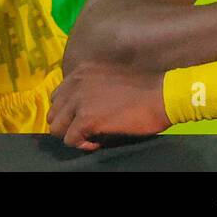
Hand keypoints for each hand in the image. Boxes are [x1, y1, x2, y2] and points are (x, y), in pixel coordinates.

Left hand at [47, 62, 169, 150]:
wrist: (162, 95)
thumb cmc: (144, 88)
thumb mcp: (109, 79)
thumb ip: (91, 87)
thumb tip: (83, 107)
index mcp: (80, 72)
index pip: (58, 96)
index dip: (69, 111)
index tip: (86, 118)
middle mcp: (75, 83)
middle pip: (54, 112)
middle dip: (67, 124)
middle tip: (87, 131)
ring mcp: (79, 101)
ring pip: (56, 127)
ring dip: (72, 135)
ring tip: (91, 136)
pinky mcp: (86, 119)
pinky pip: (70, 140)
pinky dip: (82, 145)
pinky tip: (98, 142)